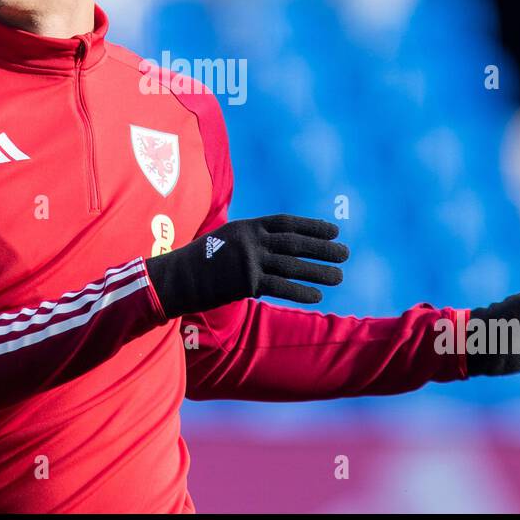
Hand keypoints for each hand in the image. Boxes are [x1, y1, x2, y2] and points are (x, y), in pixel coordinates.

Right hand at [143, 214, 348, 320]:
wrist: (174, 278)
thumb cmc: (199, 260)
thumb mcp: (224, 238)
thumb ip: (249, 239)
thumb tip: (274, 245)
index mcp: (247, 226)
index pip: (287, 223)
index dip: (312, 226)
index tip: (334, 230)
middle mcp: (251, 240)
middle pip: (295, 243)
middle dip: (323, 248)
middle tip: (345, 252)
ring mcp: (249, 261)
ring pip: (292, 265)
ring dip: (318, 271)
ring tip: (339, 276)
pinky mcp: (246, 283)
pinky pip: (280, 287)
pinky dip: (301, 292)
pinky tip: (317, 296)